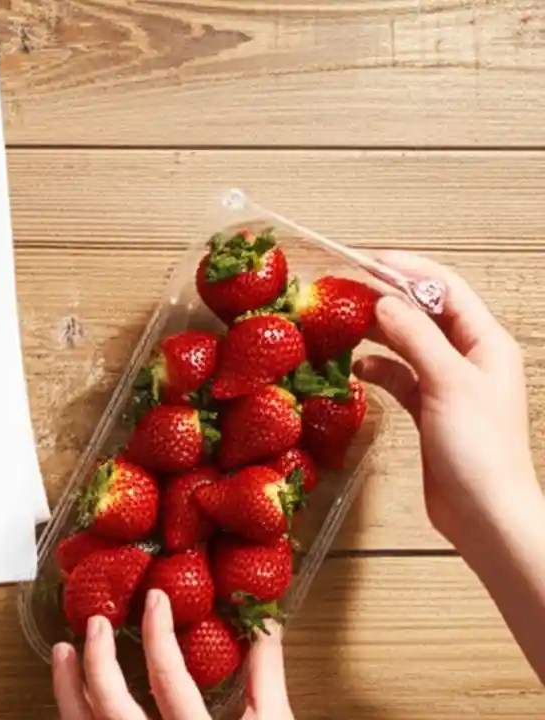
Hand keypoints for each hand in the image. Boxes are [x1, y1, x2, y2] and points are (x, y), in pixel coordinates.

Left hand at [52, 590, 292, 719]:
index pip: (170, 681)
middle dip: (98, 660)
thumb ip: (265, 679)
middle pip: (113, 708)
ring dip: (67, 690)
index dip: (159, 635)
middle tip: (94, 622)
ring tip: (62, 653)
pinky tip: (70, 702)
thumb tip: (265, 625)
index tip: (153, 599)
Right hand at [353, 252, 540, 550]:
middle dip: (386, 298)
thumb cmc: (480, 452)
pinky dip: (378, 368)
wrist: (486, 513)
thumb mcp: (447, 383)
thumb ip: (416, 337)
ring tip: (343, 324)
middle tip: (344, 290)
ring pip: (408, 343)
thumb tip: (385, 300)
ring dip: (378, 332)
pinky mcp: (430, 410)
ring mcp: (449, 385)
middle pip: (424, 313)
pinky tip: (356, 368)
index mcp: (486, 343)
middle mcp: (469, 358)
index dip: (407, 270)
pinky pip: (400, 376)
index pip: (445, 289)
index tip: (367, 262)